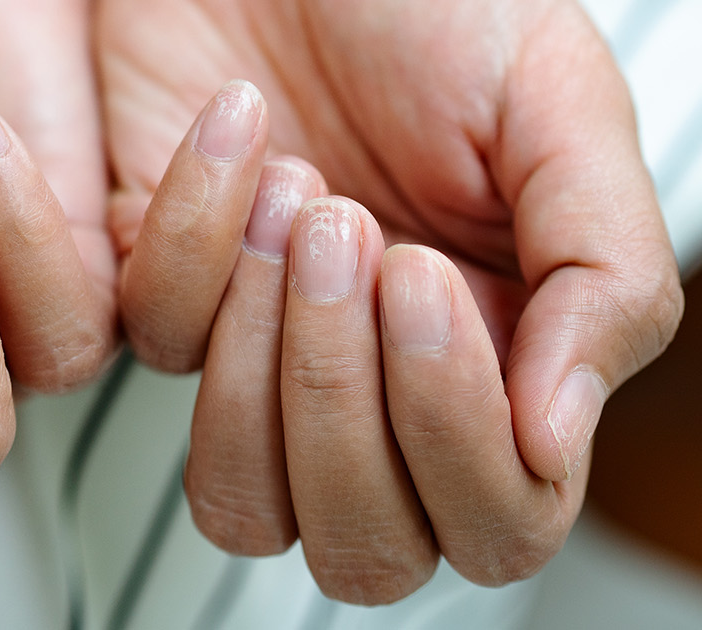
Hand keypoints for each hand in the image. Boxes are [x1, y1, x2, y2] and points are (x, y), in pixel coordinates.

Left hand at [99, 0, 683, 602]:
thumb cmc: (435, 13)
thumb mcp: (558, 114)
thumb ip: (602, 278)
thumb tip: (556, 442)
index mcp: (496, 366)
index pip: (493, 521)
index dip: (457, 441)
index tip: (426, 277)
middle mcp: (376, 391)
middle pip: (361, 549)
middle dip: (346, 405)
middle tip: (355, 233)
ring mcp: (260, 358)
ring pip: (240, 503)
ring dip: (262, 364)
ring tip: (300, 197)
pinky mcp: (160, 298)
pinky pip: (156, 343)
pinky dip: (193, 234)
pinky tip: (239, 131)